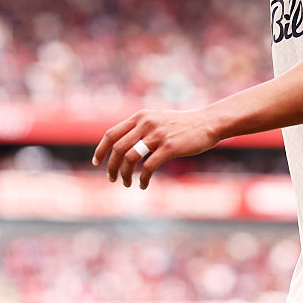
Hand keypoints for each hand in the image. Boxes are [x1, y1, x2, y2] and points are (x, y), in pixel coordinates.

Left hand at [92, 108, 220, 189]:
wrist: (206, 124)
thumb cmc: (181, 125)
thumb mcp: (157, 120)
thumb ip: (140, 129)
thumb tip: (122, 147)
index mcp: (140, 117)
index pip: (111, 134)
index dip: (101, 150)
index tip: (97, 163)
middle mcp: (146, 124)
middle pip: (117, 148)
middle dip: (112, 167)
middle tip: (112, 178)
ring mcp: (157, 135)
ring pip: (130, 158)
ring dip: (125, 174)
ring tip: (126, 183)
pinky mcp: (169, 147)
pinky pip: (148, 166)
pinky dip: (143, 179)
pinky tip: (144, 185)